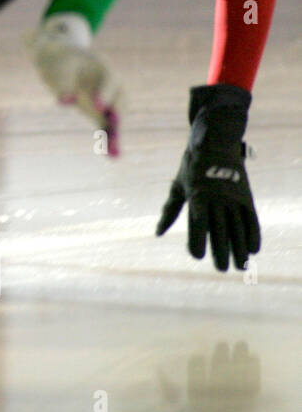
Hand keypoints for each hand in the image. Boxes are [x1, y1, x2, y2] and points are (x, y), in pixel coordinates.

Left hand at [25, 12, 123, 154]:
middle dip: (116, 114)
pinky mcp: (98, 112)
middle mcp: (109, 84)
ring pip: (114, 117)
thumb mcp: (57, 67)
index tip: (98, 107)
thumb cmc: (58, 61)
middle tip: (113, 126)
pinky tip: (111, 156)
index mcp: (102, 67)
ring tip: (114, 152)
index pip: (108, 81)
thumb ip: (62, 83)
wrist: (60, 60)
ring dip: (114, 133)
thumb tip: (64, 102)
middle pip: (118, 100)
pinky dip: (108, 139)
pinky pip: (106, 126)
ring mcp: (106, 99)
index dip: (105, 93)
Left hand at [156, 84, 259, 270]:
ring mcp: (234, 197)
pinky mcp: (246, 196)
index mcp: (197, 194)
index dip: (197, 239)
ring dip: (240, 248)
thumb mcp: (178, 186)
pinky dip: (254, 234)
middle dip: (222, 250)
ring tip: (240, 266)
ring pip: (238, 226)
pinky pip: (251, 218)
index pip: (197, 222)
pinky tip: (253, 250)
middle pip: (221, 228)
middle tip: (222, 269)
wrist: (216, 142)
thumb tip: (157, 233)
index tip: (196, 256)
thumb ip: (170, 211)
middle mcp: (217, 197)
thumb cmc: (191, 167)